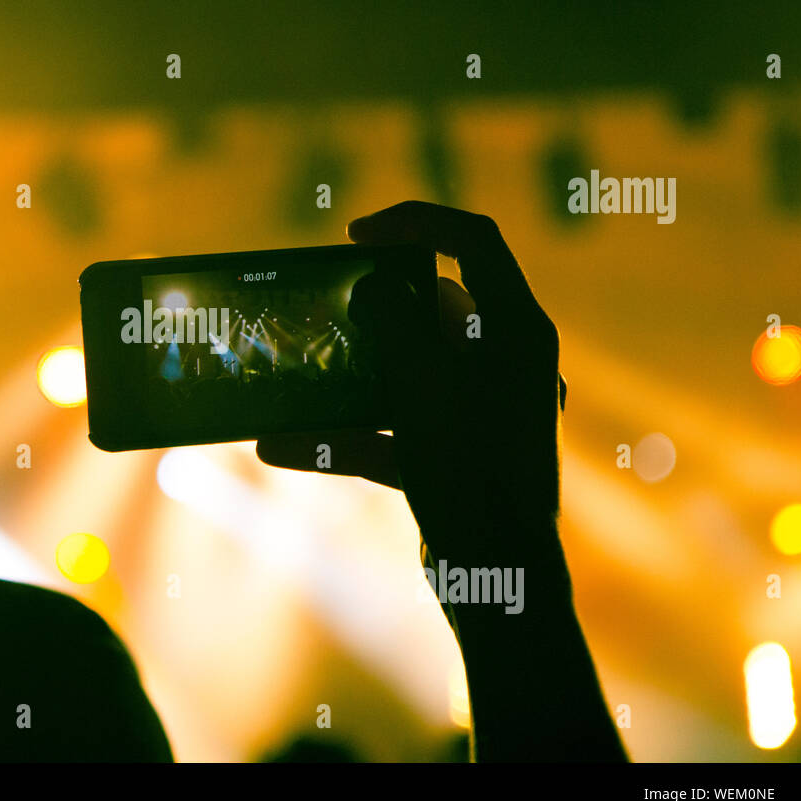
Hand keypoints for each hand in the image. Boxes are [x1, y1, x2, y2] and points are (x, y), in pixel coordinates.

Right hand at [257, 200, 569, 602]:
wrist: (496, 579)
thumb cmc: (470, 468)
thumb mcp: (424, 381)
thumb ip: (396, 321)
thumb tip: (374, 287)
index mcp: (518, 329)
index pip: (472, 241)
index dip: (415, 222)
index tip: (356, 236)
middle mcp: (505, 363)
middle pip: (431, 310)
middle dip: (370, 311)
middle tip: (322, 308)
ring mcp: (479, 413)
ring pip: (404, 374)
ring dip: (347, 378)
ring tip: (296, 373)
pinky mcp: (452, 457)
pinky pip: (392, 431)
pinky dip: (345, 436)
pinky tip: (282, 445)